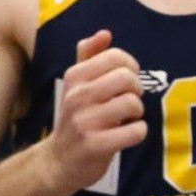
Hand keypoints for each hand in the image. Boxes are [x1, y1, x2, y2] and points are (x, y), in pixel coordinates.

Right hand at [43, 30, 145, 193]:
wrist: (58, 162)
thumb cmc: (76, 118)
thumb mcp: (77, 85)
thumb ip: (89, 57)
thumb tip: (105, 33)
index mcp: (74, 77)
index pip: (116, 57)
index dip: (130, 68)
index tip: (126, 81)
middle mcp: (77, 96)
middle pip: (128, 78)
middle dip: (136, 90)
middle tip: (127, 101)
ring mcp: (85, 121)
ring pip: (133, 104)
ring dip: (136, 113)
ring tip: (124, 119)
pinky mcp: (95, 145)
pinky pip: (136, 131)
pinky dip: (137, 133)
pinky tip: (124, 136)